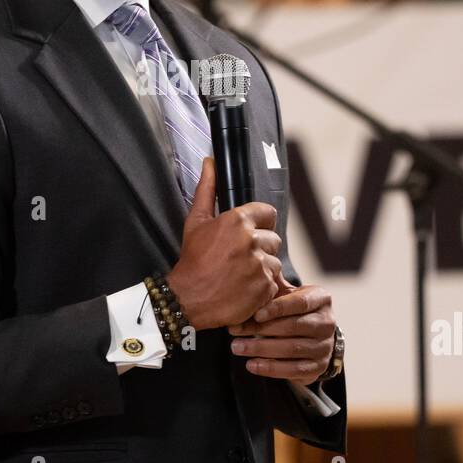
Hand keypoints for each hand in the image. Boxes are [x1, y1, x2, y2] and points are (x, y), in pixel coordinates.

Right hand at [166, 157, 282, 329]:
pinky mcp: (265, 287)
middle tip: (240, 258)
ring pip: (274, 261)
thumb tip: (209, 163)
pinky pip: (273, 282)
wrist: (187, 299)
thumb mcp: (196, 222)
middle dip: (260, 248)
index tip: (251, 234)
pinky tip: (243, 288)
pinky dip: (261, 287)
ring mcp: (260, 265)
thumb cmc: (192, 260)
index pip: (268, 213)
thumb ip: (207, 190)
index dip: (260, 224)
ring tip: (241, 275)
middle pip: (273, 239)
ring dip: (262, 268)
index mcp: (237, 221)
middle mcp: (251, 240)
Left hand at [227, 285, 335, 384]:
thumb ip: (272, 286)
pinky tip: (251, 365)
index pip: (300, 303)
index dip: (277, 308)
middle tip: (235, 331)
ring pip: (292, 349)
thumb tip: (248, 276)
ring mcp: (325, 347)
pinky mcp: (318, 367)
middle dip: (261, 329)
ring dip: (261, 349)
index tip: (255, 314)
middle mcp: (327, 322)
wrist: (312, 337)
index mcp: (321, 299)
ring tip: (237, 347)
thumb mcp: (287, 294)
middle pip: (293, 327)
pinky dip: (271, 369)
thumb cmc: (292, 310)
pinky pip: (294, 370)